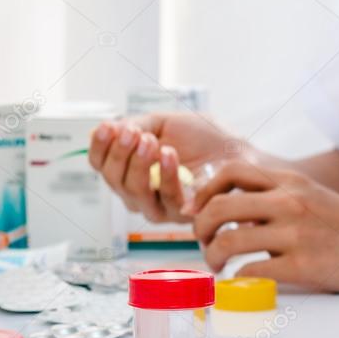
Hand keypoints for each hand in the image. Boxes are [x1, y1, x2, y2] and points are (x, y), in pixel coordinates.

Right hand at [88, 113, 248, 222]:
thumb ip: (137, 124)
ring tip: (150, 141)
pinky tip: (169, 153)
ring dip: (138, 163)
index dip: (99, 146)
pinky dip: (165, 174)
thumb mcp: (165, 122)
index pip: (100, 163)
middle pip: (113, 179)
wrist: (239, 151)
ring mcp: (159, 207)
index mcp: (130, 169)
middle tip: (133, 133)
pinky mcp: (182, 214)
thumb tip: (110, 127)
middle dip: (119, 153)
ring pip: (133, 192)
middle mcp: (139, 193)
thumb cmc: (203, 138)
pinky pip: (165, 199)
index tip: (108, 126)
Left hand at [188, 161, 338, 291]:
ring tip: (218, 265)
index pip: (230, 172)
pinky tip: (240, 280)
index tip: (194, 210)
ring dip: (213, 256)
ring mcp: (295, 233)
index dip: (203, 191)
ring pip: (229, 242)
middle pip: (219, 208)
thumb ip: (273, 196)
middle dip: (200, 229)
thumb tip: (228, 210)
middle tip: (204, 243)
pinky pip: (251, 271)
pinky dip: (236, 278)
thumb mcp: (309, 195)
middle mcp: (289, 202)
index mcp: (289, 181)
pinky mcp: (302, 265)